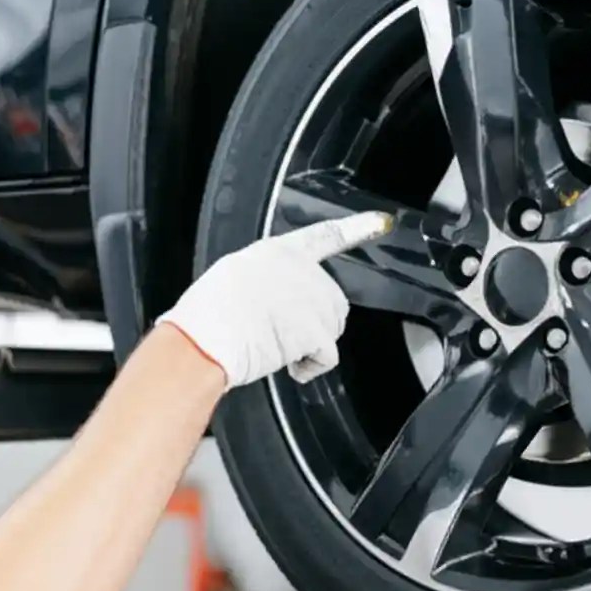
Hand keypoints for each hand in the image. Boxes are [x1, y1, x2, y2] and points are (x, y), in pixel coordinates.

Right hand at [158, 212, 392, 386]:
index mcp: (279, 251)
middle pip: (331, 300)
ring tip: (273, 345)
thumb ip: (267, 280)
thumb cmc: (208, 314)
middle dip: (313, 322)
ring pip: (331, 329)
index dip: (356, 228)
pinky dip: (309, 368)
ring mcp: (315, 300)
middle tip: (276, 333)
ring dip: (309, 344)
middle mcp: (304, 270)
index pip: (324, 236)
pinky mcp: (320, 332)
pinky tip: (286, 366)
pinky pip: (327, 357)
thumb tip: (273, 302)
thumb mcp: (235, 277)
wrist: (207, 336)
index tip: (382, 221)